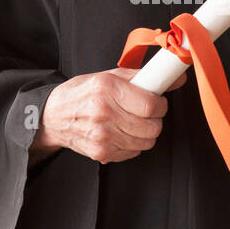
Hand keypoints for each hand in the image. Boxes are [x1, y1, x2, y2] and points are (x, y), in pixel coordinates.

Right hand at [28, 66, 187, 165]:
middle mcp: (104, 112)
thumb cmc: (83, 93)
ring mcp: (102, 135)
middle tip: (146, 113)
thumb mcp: (108, 76)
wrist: (54, 116)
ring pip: (146, 142)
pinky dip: (133, 144)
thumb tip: (175, 78)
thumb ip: (143, 77)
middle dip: (155, 119)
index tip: (157, 102)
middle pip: (152, 127)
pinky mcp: (102, 152)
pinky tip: (122, 133)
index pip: (150, 105)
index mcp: (107, 88)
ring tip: (133, 122)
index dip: (160, 105)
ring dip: (145, 133)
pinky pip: (134, 152)